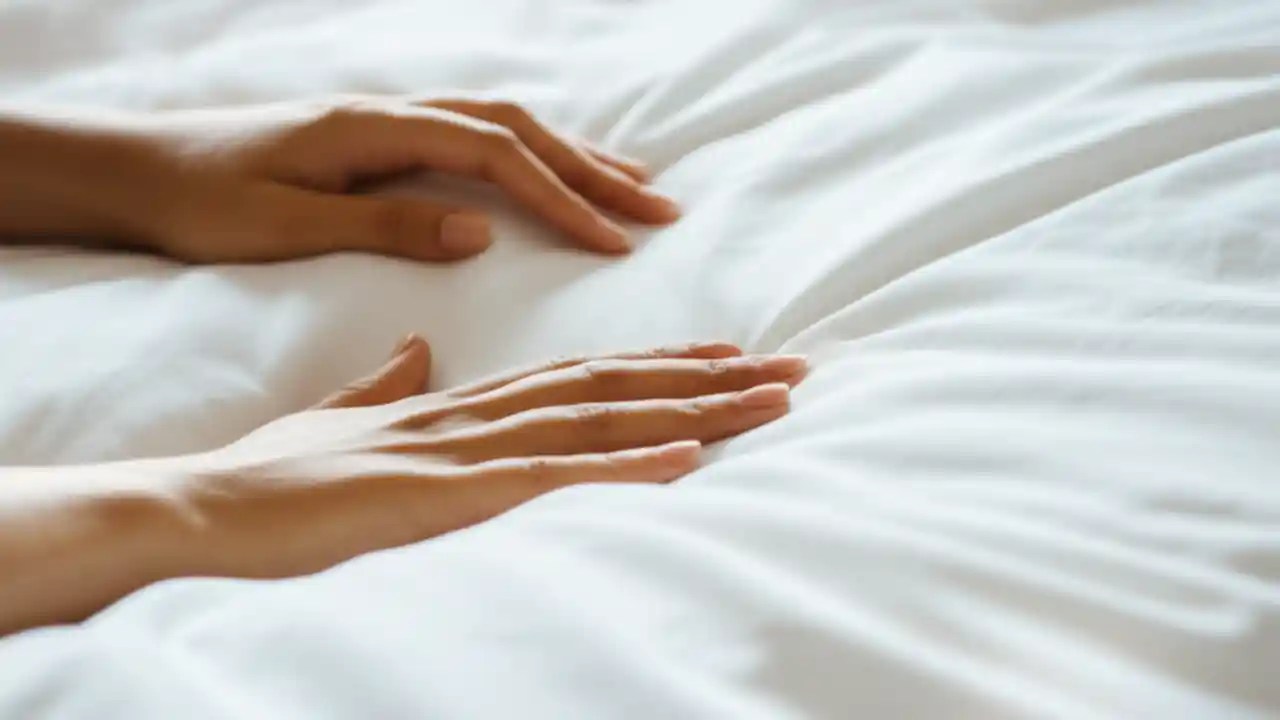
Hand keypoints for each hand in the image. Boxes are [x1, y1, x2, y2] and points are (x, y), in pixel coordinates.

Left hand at [144, 97, 678, 261]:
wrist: (139, 168)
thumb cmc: (204, 201)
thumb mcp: (287, 225)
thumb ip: (386, 226)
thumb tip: (480, 232)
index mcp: (375, 130)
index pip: (495, 156)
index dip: (560, 197)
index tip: (614, 240)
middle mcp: (393, 113)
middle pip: (518, 129)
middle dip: (593, 170)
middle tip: (660, 211)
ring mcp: (390, 120)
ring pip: (505, 126)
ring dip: (573, 158)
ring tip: (635, 189)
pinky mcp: (382, 139)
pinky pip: (476, 138)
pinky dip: (530, 156)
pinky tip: (555, 175)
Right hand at [176, 337, 804, 577]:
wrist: (206, 511)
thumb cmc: (275, 481)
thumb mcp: (345, 422)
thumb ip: (389, 382)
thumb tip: (423, 347)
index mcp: (461, 403)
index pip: (581, 372)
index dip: (658, 363)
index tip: (726, 356)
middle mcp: (478, 414)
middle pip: (614, 385)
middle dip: (707, 380)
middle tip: (790, 371)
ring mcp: (465, 450)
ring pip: (600, 417)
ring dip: (692, 410)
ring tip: (770, 401)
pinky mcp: (445, 494)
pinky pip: (549, 475)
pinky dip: (621, 464)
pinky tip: (683, 458)